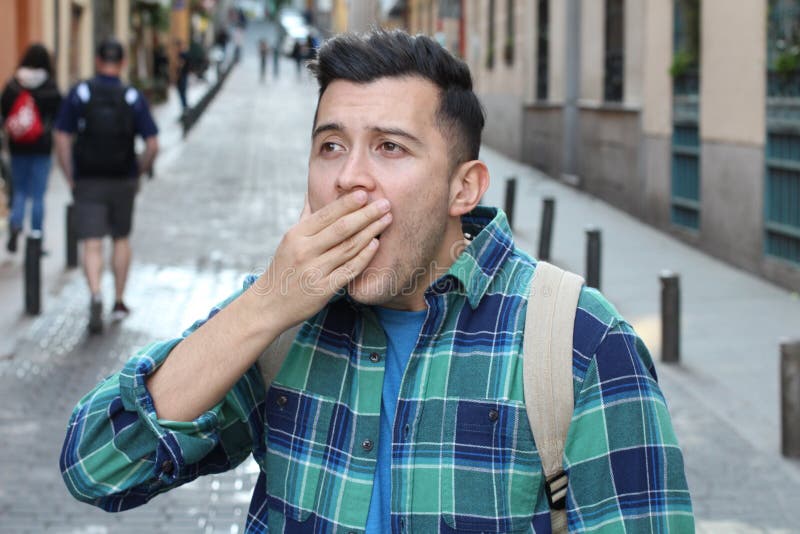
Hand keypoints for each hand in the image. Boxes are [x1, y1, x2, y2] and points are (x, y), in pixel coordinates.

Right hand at [250, 191, 391, 329]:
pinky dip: (364, 256)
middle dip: (366, 214)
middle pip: (342, 228)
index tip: (365, 193)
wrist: (269, 304)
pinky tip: (376, 244)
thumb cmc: (284, 268)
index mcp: (296, 235)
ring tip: (386, 220)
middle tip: (386, 204)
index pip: (326, 215)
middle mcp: (305, 251)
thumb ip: (305, 217)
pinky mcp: (324, 289)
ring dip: (371, 231)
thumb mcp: (289, 240)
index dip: (348, 204)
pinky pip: (349, 269)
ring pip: (349, 247)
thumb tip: (312, 191)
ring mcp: (315, 271)